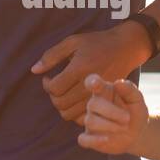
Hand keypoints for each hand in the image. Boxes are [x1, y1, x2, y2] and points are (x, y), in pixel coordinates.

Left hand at [30, 22, 152, 124]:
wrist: (125, 48)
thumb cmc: (97, 43)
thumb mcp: (72, 42)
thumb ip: (51, 56)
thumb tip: (34, 70)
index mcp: (80, 68)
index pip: (55, 88)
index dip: (46, 85)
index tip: (48, 78)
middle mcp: (89, 84)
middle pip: (61, 104)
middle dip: (53, 96)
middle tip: (55, 86)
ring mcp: (98, 95)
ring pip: (70, 114)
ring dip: (62, 106)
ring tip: (64, 94)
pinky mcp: (104, 101)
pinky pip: (83, 117)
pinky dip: (75, 113)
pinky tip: (75, 101)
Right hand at [77, 74, 147, 153]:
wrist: (137, 134)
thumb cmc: (135, 112)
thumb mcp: (137, 100)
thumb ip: (129, 90)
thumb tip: (118, 83)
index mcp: (104, 91)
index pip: (92, 82)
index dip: (91, 82)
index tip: (95, 83)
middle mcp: (94, 105)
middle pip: (92, 104)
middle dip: (111, 112)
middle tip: (127, 118)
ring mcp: (91, 121)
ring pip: (90, 121)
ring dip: (109, 125)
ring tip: (124, 128)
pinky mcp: (90, 137)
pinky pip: (83, 139)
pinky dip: (94, 140)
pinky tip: (107, 139)